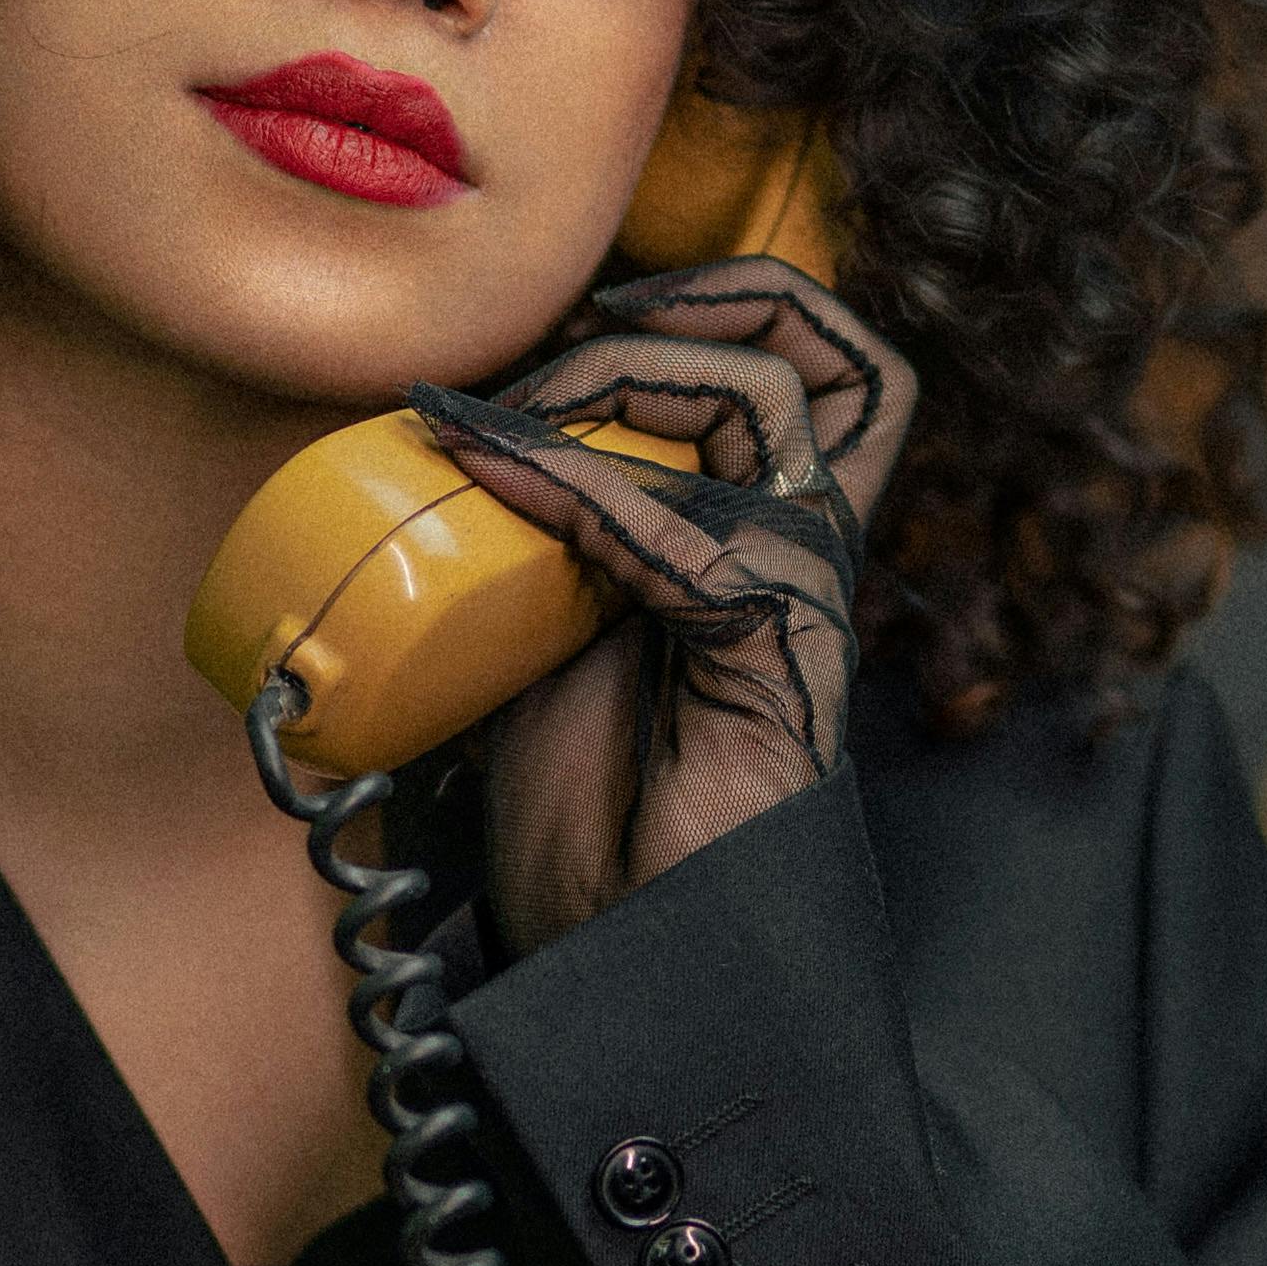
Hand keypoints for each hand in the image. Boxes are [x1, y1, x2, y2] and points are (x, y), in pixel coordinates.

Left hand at [418, 257, 916, 954]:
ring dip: (621, 380)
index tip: (570, 327)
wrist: (624, 961)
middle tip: (572, 336)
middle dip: (698, 304)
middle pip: (829, 351)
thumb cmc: (589, 822)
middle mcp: (800, 554)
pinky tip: (487, 471)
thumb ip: (536, 540)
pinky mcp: (774, 659)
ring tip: (507, 419)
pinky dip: (575, 484)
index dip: (705, 306)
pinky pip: (689, 530)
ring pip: (768, 405)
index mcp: (759, 535)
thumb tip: (438, 443)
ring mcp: (798, 601)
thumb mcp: (540, 638)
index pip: (803, 362)